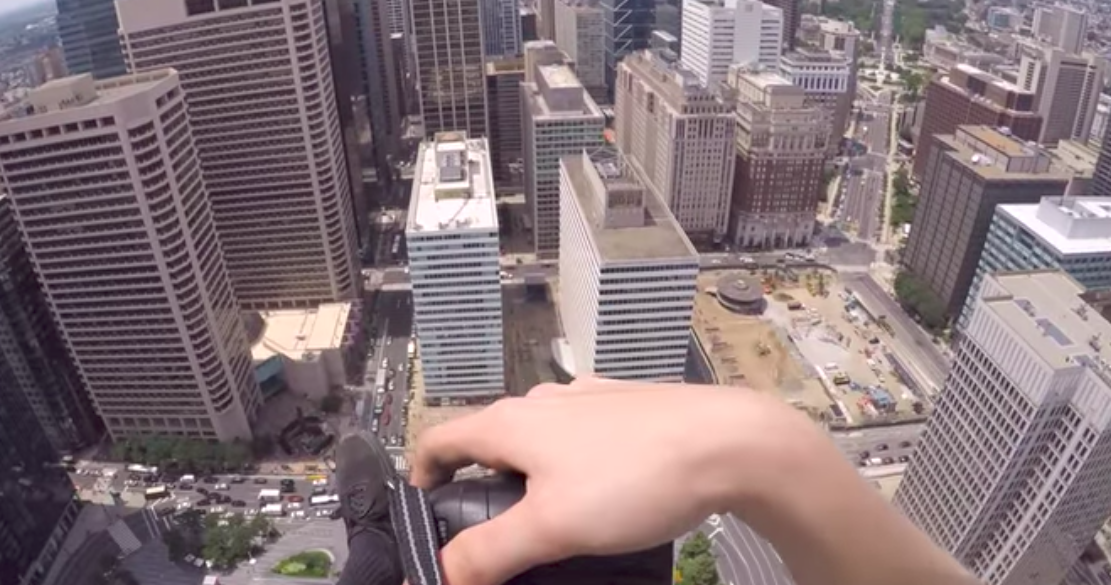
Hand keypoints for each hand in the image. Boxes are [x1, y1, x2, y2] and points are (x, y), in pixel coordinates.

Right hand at [408, 378, 826, 584]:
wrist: (730, 443)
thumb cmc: (632, 480)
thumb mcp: (551, 526)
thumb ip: (488, 552)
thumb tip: (442, 575)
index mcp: (511, 422)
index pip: (440, 440)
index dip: (421, 476)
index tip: (425, 513)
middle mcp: (542, 402)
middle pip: (490, 443)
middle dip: (481, 489)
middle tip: (493, 541)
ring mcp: (588, 401)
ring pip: (539, 442)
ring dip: (529, 481)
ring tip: (550, 528)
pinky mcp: (628, 409)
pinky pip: (581, 441)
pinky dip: (572, 470)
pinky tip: (601, 500)